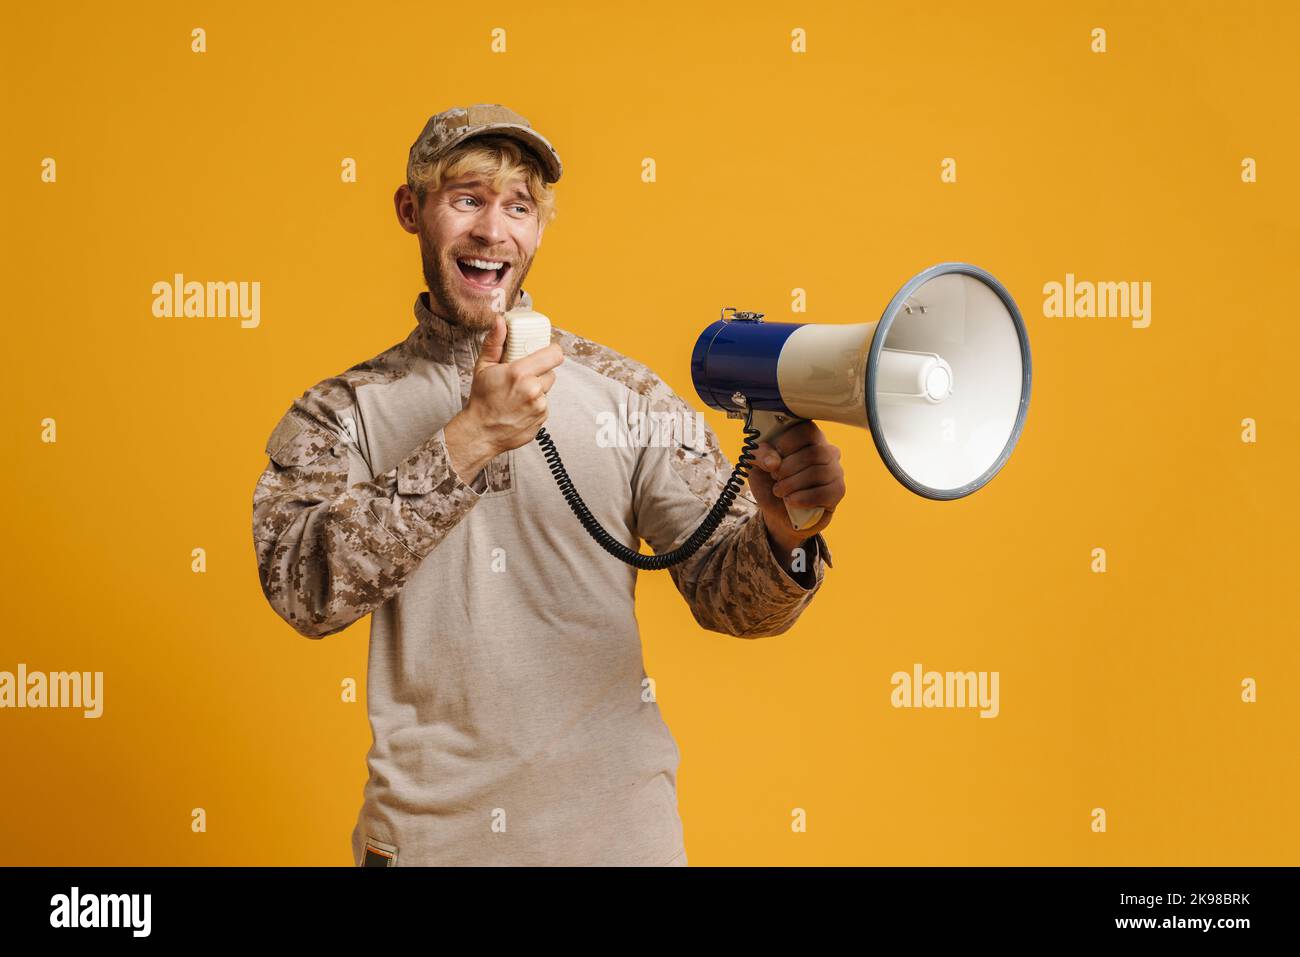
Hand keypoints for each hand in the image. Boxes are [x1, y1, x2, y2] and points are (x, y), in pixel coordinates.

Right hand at [444, 316, 564, 480]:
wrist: (481, 432)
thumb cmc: (481, 399)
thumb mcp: (483, 367)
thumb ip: (495, 342)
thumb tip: (501, 321)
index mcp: (520, 373)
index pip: (554, 354)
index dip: (552, 351)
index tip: (546, 352)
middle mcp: (533, 390)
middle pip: (551, 372)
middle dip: (540, 371)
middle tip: (523, 376)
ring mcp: (539, 406)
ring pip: (547, 389)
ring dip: (538, 389)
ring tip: (518, 393)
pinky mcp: (542, 419)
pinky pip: (544, 405)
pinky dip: (535, 404)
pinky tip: (520, 407)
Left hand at [746, 420, 844, 551]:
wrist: (778, 511)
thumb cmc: (770, 481)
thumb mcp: (757, 465)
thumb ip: (760, 456)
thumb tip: (773, 461)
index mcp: (808, 437)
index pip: (807, 430)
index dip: (787, 444)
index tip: (773, 458)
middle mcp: (827, 450)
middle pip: (814, 453)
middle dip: (788, 468)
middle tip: (775, 477)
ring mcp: (835, 470)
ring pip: (818, 472)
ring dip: (792, 484)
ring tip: (780, 491)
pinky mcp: (837, 491)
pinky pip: (824, 493)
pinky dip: (802, 498)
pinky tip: (790, 501)